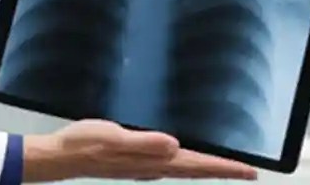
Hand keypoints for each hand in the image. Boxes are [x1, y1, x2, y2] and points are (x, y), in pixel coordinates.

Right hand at [27, 120, 257, 181]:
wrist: (60, 156)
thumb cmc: (84, 144)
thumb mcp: (113, 137)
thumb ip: (144, 142)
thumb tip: (175, 145)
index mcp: (152, 161)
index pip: (197, 165)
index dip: (224, 168)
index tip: (249, 171)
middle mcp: (152, 167)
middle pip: (196, 170)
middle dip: (223, 170)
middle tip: (249, 172)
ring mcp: (144, 167)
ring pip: (185, 168)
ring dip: (208, 167)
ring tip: (227, 167)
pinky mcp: (136, 162)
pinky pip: (171, 165)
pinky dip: (188, 162)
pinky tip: (187, 157)